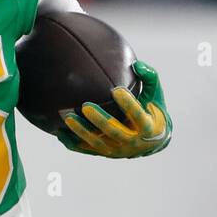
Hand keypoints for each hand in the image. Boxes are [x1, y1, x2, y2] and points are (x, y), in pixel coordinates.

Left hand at [57, 60, 171, 157]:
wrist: (152, 142)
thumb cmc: (153, 111)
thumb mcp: (156, 95)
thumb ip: (150, 77)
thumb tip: (136, 64)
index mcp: (147, 127)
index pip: (137, 115)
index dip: (127, 104)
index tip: (116, 90)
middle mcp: (132, 142)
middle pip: (113, 131)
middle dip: (99, 120)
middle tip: (85, 106)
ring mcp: (117, 150)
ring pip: (97, 142)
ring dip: (81, 132)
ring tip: (68, 118)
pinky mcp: (105, 153)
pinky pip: (86, 150)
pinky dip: (73, 143)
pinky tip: (60, 133)